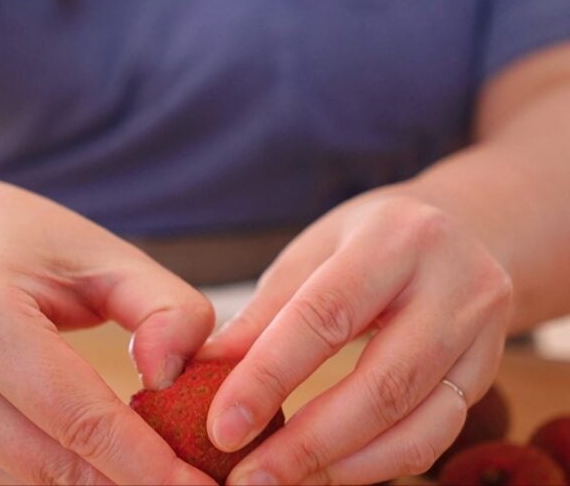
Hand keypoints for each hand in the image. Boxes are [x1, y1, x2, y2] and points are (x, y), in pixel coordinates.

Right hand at [0, 173, 215, 484]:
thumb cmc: (20, 238)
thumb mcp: (102, 252)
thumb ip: (162, 306)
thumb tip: (173, 381)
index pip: (78, 417)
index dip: (147, 465)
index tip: (203, 485)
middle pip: (54, 466)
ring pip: (33, 482)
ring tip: (161, 473)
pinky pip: (13, 474)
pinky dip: (66, 474)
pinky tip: (109, 462)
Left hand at [200, 188, 513, 484]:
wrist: (465, 230)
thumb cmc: (372, 238)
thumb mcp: (314, 253)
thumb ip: (265, 313)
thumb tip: (205, 368)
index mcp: (396, 239)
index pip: (325, 317)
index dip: (269, 377)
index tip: (223, 428)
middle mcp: (454, 285)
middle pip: (381, 384)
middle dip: (307, 443)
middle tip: (248, 479)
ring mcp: (482, 334)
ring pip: (416, 423)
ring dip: (340, 465)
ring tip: (280, 480)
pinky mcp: (486, 374)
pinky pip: (433, 435)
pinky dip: (376, 464)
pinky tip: (328, 469)